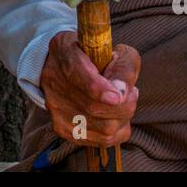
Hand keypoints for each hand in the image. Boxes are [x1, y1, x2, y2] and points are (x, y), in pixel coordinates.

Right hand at [38, 31, 139, 147]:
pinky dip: (117, 130)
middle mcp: (54, 80)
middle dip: (124, 105)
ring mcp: (56, 107)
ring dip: (123, 118)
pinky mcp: (62, 127)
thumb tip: (124, 90)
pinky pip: (100, 140)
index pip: (76, 72)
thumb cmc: (92, 54)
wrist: (61, 65)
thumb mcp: (111, 47)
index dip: (99, 89)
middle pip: (93, 106)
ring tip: (125, 103)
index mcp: (64, 50)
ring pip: (101, 128)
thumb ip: (123, 64)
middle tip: (132, 94)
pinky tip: (117, 116)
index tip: (119, 95)